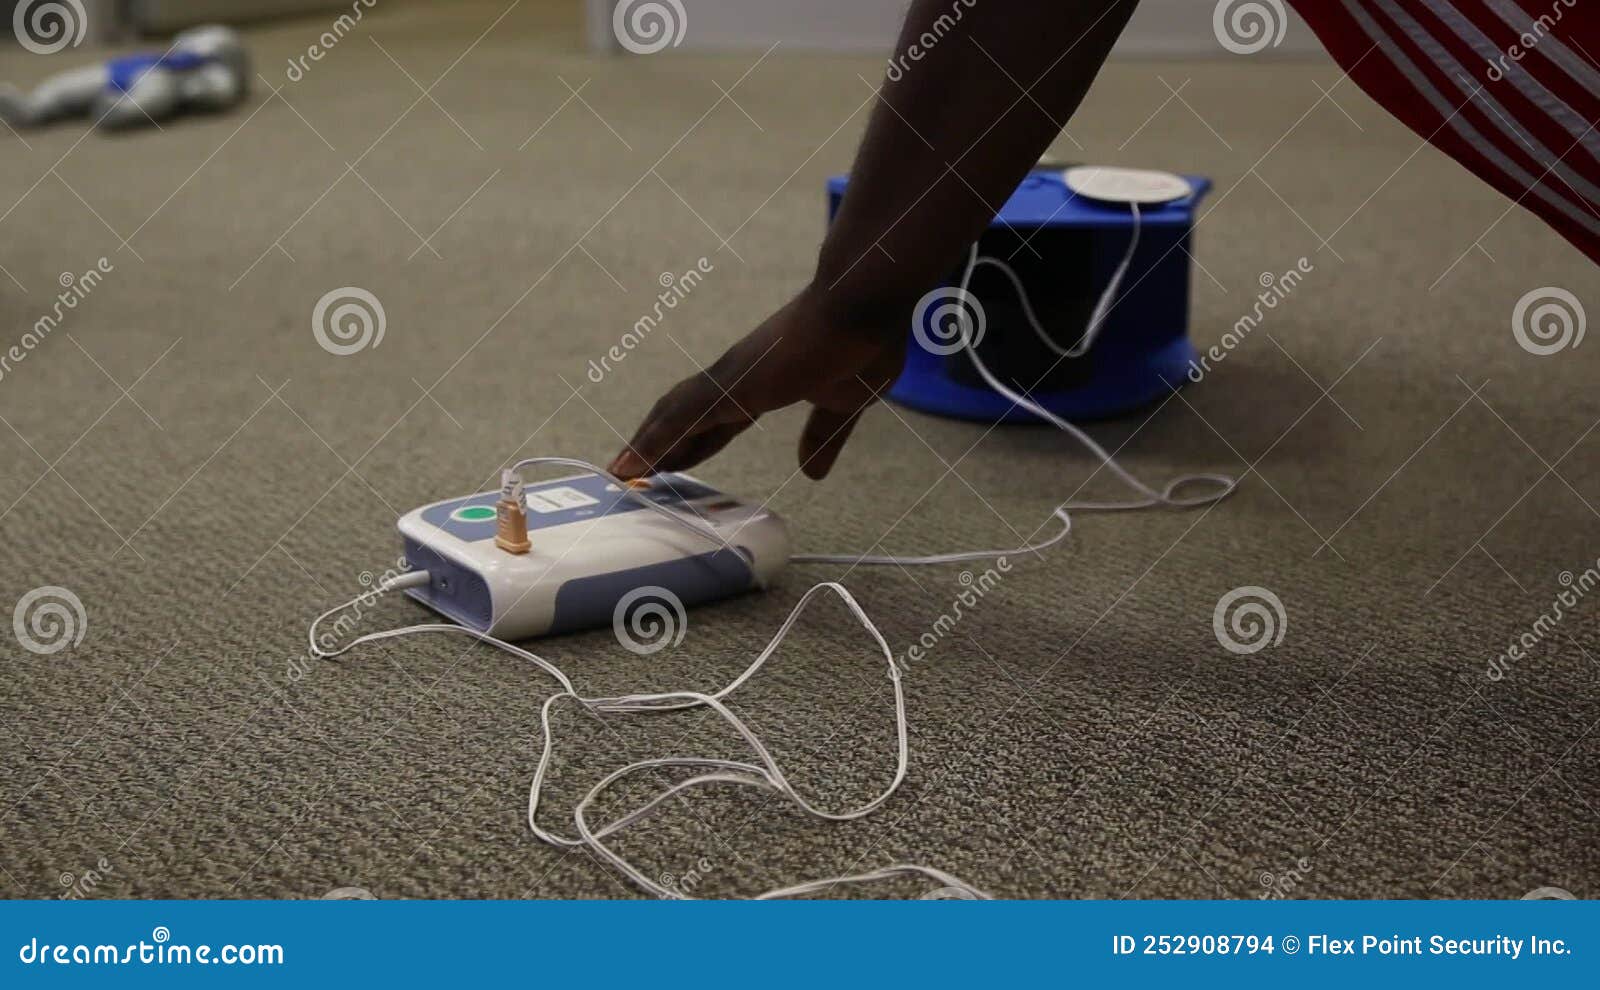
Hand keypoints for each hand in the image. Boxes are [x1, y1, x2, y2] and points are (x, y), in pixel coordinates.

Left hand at [608, 285, 907, 480]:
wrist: (862, 303)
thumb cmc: (861, 343)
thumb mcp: (845, 404)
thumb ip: (824, 436)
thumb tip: (812, 472)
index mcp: (764, 383)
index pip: (717, 420)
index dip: (694, 444)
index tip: (673, 464)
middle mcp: (738, 378)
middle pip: (684, 417)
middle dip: (658, 446)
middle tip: (633, 473)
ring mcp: (730, 379)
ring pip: (672, 416)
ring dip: (645, 445)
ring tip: (618, 472)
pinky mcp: (729, 385)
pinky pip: (678, 420)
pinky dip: (650, 443)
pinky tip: (629, 465)